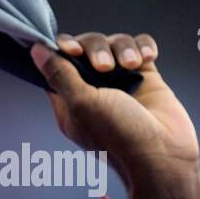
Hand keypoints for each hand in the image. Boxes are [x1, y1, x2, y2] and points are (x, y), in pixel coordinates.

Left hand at [30, 33, 199, 198]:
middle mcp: (93, 89)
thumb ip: (59, 74)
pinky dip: (142, 47)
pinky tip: (146, 58)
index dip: (62, 50)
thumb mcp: (80, 104)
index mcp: (69, 100)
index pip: (57, 63)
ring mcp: (120, 81)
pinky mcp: (145, 77)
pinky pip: (140, 47)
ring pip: (115, 43)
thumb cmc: (118, 137)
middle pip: (87, 47)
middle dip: (96, 49)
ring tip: (132, 65)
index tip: (71, 50)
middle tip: (105, 67)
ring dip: (123, 48)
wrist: (163, 155)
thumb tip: (36, 50)